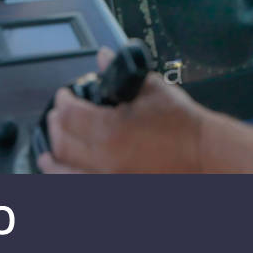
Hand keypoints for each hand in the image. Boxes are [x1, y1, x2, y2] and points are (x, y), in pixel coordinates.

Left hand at [37, 47, 209, 172]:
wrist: (207, 157)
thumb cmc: (185, 127)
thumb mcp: (153, 89)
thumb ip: (121, 74)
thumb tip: (104, 59)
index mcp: (110, 131)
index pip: (70, 114)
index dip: (63, 101)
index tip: (64, 96)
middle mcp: (103, 162)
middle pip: (62, 144)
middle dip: (55, 127)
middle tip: (56, 117)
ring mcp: (108, 182)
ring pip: (65, 175)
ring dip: (52, 162)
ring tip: (46, 156)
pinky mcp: (117, 194)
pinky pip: (82, 189)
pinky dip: (70, 182)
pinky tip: (67, 177)